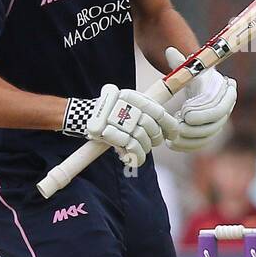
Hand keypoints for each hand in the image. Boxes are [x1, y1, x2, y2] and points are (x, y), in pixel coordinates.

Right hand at [62, 85, 180, 167]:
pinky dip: (137, 157)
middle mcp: (128, 107)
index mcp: (134, 98)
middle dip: (155, 139)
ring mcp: (120, 121)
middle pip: (152, 128)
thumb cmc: (108, 112)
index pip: (158, 112)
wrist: (83, 116)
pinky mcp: (112, 134)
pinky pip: (133, 149)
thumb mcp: (126, 103)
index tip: (172, 134)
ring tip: (139, 150)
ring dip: (144, 149)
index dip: (169, 125)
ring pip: (143, 140)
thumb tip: (165, 128)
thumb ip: (143, 111)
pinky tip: (134, 158)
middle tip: (151, 143)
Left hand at [162, 47, 236, 151]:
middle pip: (216, 121)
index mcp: (224, 90)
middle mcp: (226, 108)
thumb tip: (169, 50)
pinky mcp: (210, 134)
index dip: (202, 110)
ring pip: (209, 134)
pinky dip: (187, 146)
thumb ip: (180, 63)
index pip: (219, 104)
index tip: (184, 111)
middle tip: (177, 124)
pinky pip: (202, 144)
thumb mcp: (189, 69)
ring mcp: (219, 123)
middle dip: (196, 125)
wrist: (200, 89)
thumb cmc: (194, 77)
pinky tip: (172, 144)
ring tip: (172, 135)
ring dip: (190, 137)